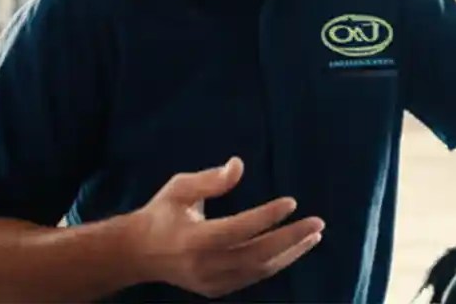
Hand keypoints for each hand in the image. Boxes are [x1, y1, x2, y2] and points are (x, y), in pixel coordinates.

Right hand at [125, 156, 324, 297]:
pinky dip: (275, 262)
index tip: (291, 202)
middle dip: (291, 239)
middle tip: (317, 223)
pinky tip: (292, 248)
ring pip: (259, 270)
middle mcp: (204, 266)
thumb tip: (239, 165)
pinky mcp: (216, 289)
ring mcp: (211, 282)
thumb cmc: (161, 213)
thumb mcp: (179, 188)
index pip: (238, 229)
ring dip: (290, 253)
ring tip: (313, 236)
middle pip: (256, 255)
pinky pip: (253, 277)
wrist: (137, 254)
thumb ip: (210, 179)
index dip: (266, 217)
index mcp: (193, 239)